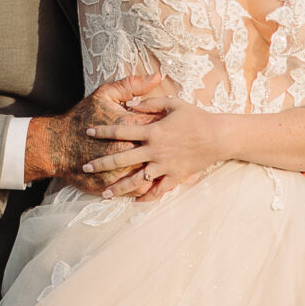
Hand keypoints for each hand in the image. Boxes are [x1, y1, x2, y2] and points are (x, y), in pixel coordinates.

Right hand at [26, 75, 161, 192]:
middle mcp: (130, 150)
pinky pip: (138, 189)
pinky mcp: (114, 184)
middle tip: (171, 145)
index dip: (167, 123)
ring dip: (162, 170)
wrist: (57, 146)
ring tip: (166, 165)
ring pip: (154, 174)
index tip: (170, 123)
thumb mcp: (104, 95)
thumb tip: (157, 75)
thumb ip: (131, 85)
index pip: (161, 124)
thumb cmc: (81, 118)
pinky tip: (152, 181)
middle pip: (161, 151)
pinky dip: (147, 186)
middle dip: (169, 148)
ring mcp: (122, 170)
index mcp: (131, 127)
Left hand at [87, 88, 229, 200]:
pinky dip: (147, 197)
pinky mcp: (175, 177)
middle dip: (102, 164)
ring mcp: (164, 166)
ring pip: (136, 180)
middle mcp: (155, 150)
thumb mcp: (173, 103)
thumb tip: (130, 104)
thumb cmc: (196, 117)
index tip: (88, 131)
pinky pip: (158, 190)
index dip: (103, 131)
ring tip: (104, 194)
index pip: (121, 131)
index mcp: (153, 131)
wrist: (219, 137)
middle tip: (85, 168)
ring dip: (119, 188)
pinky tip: (136, 202)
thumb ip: (150, 103)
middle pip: (122, 159)